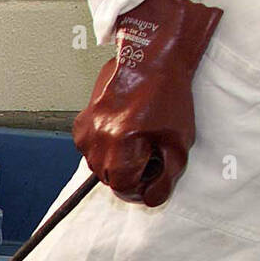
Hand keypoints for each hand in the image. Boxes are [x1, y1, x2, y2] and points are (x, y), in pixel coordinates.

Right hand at [73, 0, 222, 206]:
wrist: (150, 61)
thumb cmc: (167, 97)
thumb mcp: (178, 142)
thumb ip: (166, 178)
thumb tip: (150, 200)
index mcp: (119, 148)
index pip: (123, 188)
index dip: (142, 183)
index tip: (153, 172)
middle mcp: (96, 143)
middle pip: (108, 178)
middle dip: (129, 170)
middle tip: (149, 150)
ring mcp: (85, 133)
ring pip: (98, 164)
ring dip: (116, 159)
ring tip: (137, 136)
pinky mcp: (81, 124)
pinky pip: (90, 148)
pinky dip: (105, 145)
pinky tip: (121, 129)